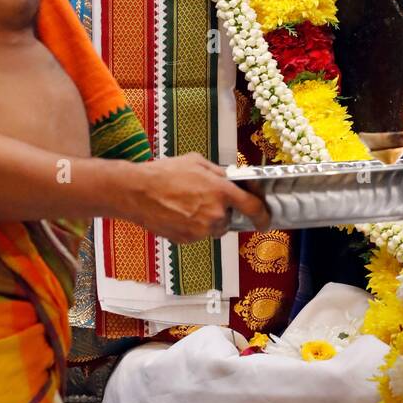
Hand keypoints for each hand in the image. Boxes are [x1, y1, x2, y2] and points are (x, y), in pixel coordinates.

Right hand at [132, 152, 270, 240]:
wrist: (137, 192)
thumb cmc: (165, 173)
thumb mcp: (197, 162)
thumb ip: (219, 173)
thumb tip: (231, 179)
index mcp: (221, 192)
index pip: (253, 207)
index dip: (263, 215)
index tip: (265, 220)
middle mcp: (215, 214)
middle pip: (229, 218)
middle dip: (221, 209)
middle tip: (203, 197)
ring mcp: (201, 230)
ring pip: (213, 227)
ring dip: (206, 219)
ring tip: (185, 203)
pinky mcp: (187, 240)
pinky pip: (197, 234)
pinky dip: (192, 226)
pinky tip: (177, 212)